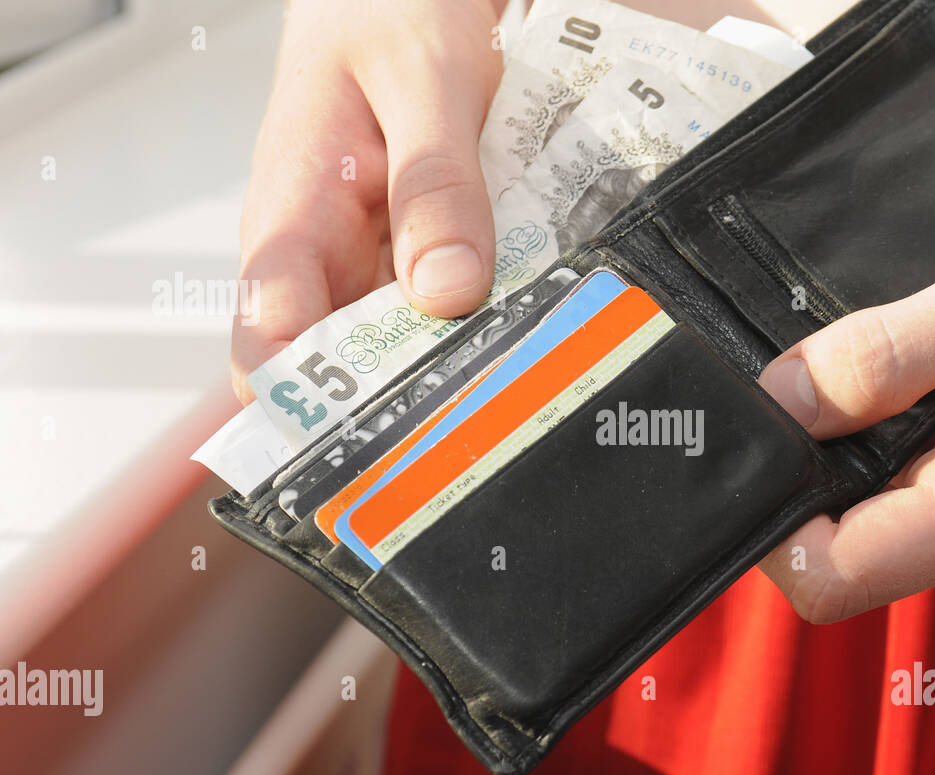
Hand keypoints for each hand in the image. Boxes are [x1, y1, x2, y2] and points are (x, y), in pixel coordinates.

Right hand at [229, 0, 503, 404]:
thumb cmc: (389, 7)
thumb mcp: (423, 77)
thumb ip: (435, 182)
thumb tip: (445, 292)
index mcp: (295, 206)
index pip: (271, 335)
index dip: (308, 406)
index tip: (374, 446)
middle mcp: (329, 245)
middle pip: (348, 363)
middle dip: (408, 400)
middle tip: (483, 421)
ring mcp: (379, 251)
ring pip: (408, 342)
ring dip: (460, 364)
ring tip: (525, 384)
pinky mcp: (426, 246)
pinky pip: (452, 303)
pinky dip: (491, 318)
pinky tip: (540, 327)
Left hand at [757, 166, 934, 621]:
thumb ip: (884, 355)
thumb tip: (779, 401)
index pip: (831, 579)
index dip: (773, 525)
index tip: (764, 442)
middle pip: (852, 550)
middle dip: (821, 469)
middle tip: (837, 372)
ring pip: (894, 520)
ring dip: (874, 448)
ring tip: (919, 362)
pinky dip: (920, 444)